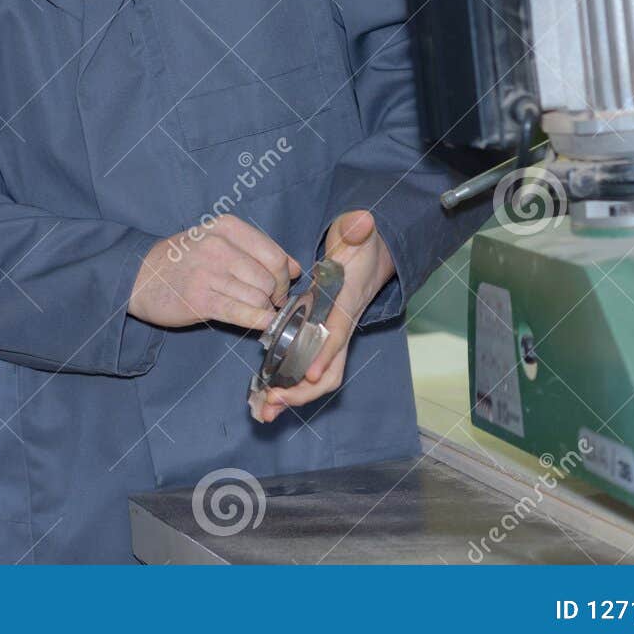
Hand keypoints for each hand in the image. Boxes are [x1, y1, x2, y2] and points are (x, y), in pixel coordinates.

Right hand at [129, 214, 300, 331]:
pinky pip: (242, 313)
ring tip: (254, 311)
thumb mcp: (218, 241)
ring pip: (259, 297)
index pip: (274, 255)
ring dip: (264, 310)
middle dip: (275, 296)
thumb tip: (296, 268)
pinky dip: (259, 321)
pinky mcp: (200, 300)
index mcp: (226, 227)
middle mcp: (218, 246)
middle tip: (268, 303)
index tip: (278, 287)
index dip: (284, 276)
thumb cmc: (185, 260)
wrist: (140, 276)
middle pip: (269, 279)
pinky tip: (261, 324)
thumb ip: (258, 250)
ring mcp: (208, 273)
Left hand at [252, 210, 395, 422]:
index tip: (309, 373)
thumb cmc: (361, 247)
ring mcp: (326, 337)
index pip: (337, 333)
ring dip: (291, 396)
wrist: (369, 257)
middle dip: (302, 390)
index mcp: (345, 304)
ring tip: (264, 410)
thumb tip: (361, 223)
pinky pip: (302, 369)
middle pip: (327, 369)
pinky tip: (265, 396)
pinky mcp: (314, 339)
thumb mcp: (359, 234)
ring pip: (314, 377)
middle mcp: (337, 327)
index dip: (325, 353)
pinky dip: (285, 386)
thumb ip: (357, 230)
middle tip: (274, 400)